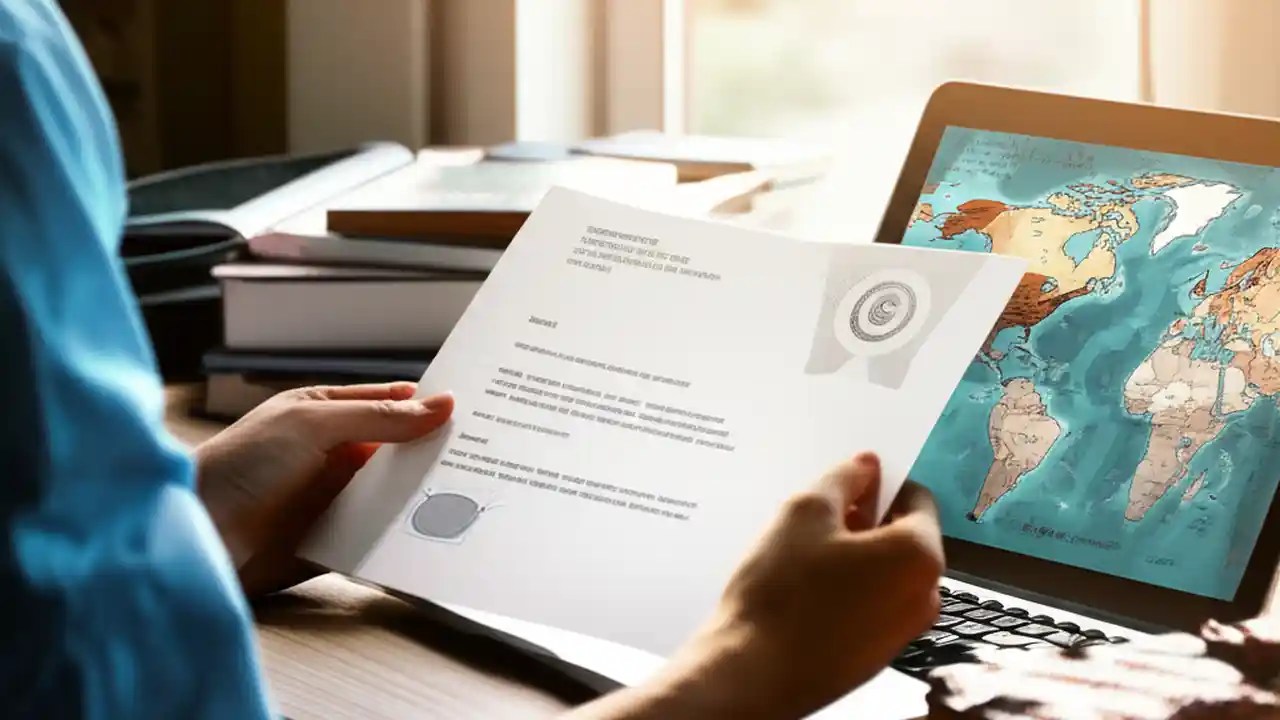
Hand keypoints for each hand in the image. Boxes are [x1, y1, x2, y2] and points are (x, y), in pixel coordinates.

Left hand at [194, 383, 452, 596]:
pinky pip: (380, 536)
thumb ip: (380, 417)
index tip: (477, 411)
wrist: (196, 537)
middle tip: (488, 454)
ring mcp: (334, 499)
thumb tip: (442, 405)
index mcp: (324, 413)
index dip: (429, 406)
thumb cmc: (238, 467)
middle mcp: (332, 454)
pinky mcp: (334, 542)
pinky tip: (436, 533)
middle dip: (435, 452)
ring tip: (474, 493)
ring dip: (424, 495)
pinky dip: (404, 535)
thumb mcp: (314, 425)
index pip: (390, 403)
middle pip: (398, 451)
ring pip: (394, 494)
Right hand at [569, 453, 942, 718]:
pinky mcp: (877, 655)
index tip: (847, 485)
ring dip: (855, 555)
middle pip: (903, 538)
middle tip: (817, 518)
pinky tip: (806, 589)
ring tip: (804, 554)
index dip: (881, 484)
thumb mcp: (805, 511)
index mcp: (918, 555)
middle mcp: (924, 595)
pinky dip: (850, 589)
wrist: (753, 672)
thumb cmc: (781, 590)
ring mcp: (903, 631)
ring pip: (886, 573)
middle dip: (866, 521)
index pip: (916, 498)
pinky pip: (873, 605)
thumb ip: (843, 479)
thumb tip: (866, 466)